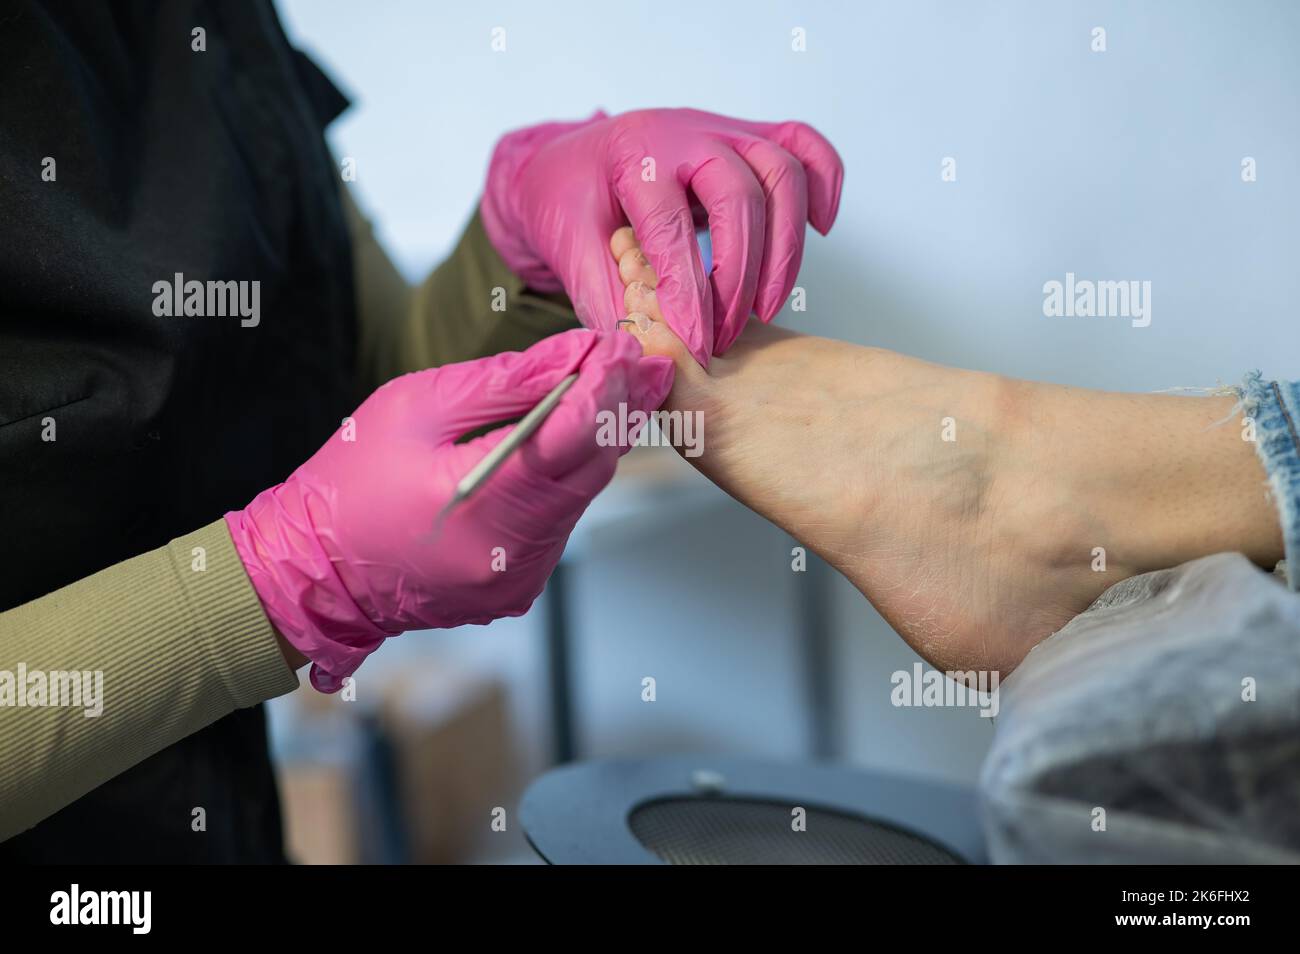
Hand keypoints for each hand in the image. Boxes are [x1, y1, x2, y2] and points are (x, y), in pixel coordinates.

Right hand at [225, 330, 673, 690]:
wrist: (316, 570)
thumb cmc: (351, 481)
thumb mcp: (417, 406)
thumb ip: (504, 381)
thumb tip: (573, 354)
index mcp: (479, 503)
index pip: (568, 441)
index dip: (606, 390)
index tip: (626, 350)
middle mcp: (508, 554)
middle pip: (589, 471)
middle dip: (613, 411)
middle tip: (633, 362)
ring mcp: (516, 579)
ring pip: (579, 498)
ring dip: (591, 446)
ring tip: (602, 393)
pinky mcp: (516, 590)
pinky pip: (558, 525)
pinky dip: (563, 483)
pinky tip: (560, 449)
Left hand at [481, 108, 843, 364]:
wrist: (573, 156)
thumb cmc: (571, 197)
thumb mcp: (569, 245)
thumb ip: (603, 294)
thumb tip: (637, 348)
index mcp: (634, 158)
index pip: (672, 228)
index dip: (689, 295)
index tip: (697, 346)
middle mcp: (686, 134)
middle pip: (741, 194)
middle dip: (741, 277)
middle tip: (728, 335)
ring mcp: (725, 130)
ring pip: (784, 172)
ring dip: (786, 247)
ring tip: (768, 307)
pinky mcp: (750, 137)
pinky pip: (806, 146)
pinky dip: (825, 186)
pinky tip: (819, 230)